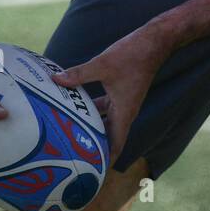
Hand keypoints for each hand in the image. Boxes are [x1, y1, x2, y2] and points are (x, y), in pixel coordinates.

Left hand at [51, 25, 168, 159]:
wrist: (153, 42)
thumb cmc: (133, 56)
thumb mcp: (102, 65)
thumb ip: (79, 74)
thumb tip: (56, 79)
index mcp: (124, 113)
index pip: (115, 145)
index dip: (104, 159)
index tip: (89, 168)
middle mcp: (124, 111)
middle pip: (107, 135)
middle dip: (92, 144)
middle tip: (70, 150)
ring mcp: (122, 101)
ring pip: (104, 120)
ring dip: (90, 125)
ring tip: (69, 130)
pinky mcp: (120, 91)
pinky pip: (104, 106)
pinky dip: (92, 108)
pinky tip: (76, 103)